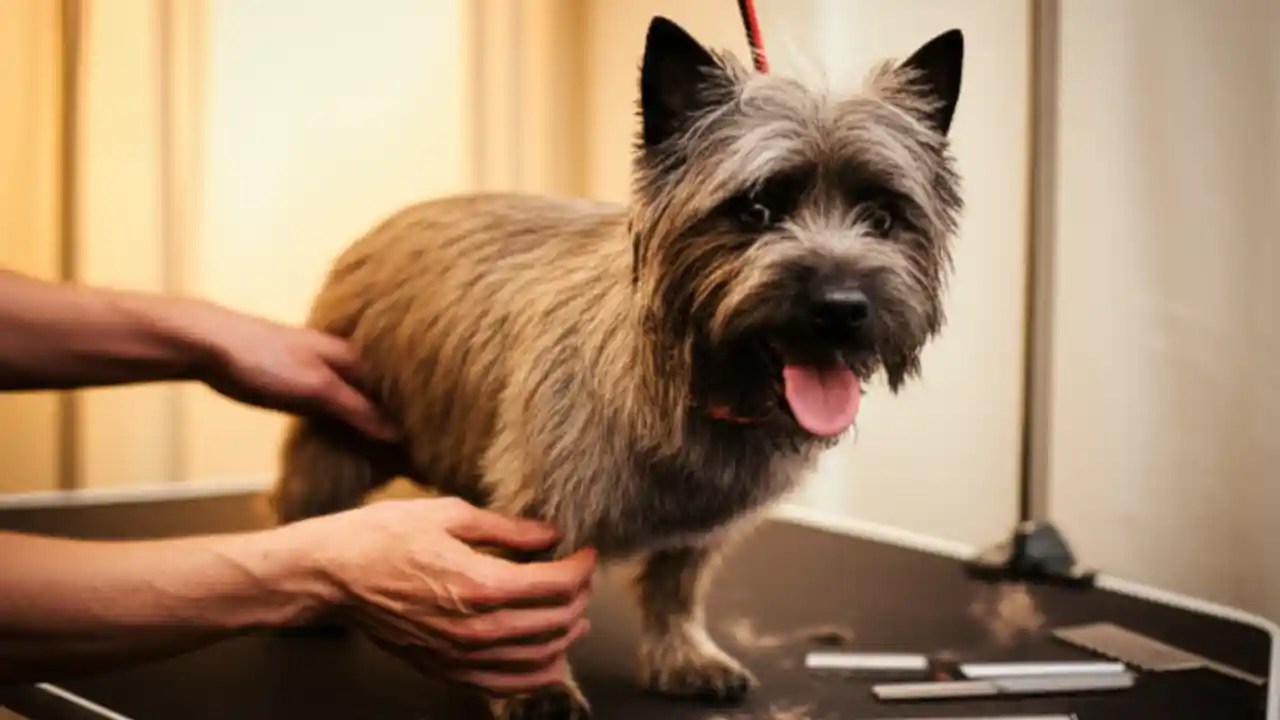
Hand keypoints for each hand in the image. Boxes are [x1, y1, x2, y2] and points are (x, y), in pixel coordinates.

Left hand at [168, 299, 398, 440]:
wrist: (207, 344)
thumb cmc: (264, 360)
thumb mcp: (315, 388)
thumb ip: (356, 410)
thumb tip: (398, 433)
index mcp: (354, 355)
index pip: (398, 386)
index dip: (416, 410)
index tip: (435, 439)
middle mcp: (344, 360)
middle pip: (382, 393)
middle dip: (400, 416)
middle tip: (421, 449)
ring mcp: (322, 371)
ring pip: (360, 397)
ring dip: (375, 418)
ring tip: (395, 448)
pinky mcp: (302, 383)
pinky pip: (338, 403)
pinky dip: (350, 418)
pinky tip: (354, 434)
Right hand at [307, 498, 596, 694]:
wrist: (331, 576)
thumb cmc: (382, 536)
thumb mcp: (448, 514)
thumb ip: (507, 529)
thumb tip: (550, 534)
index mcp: (480, 585)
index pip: (557, 585)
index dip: (582, 567)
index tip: (586, 552)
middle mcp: (477, 629)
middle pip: (555, 623)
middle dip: (579, 598)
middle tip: (580, 577)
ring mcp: (460, 656)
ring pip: (539, 661)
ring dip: (566, 637)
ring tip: (574, 616)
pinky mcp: (445, 670)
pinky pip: (505, 685)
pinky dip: (536, 674)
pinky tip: (546, 656)